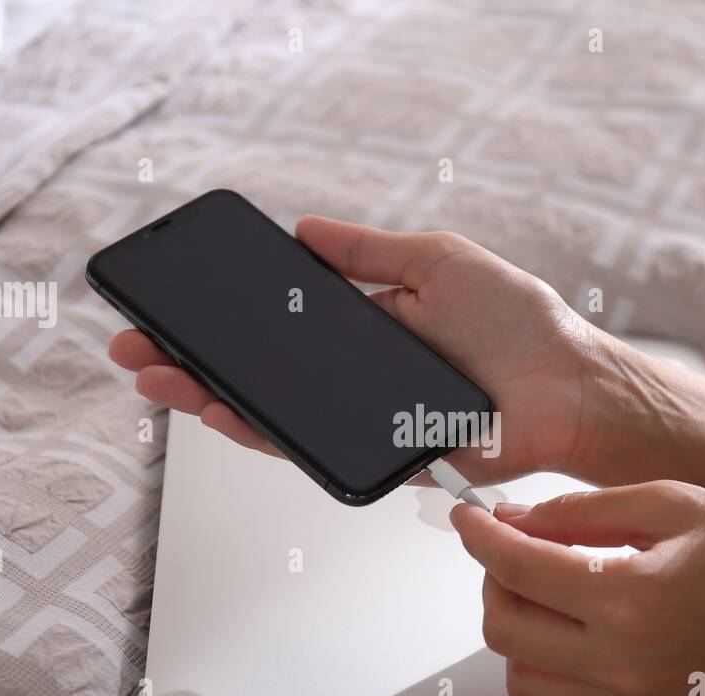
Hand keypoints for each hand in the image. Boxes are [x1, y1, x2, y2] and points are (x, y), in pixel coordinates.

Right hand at [108, 216, 621, 485]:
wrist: (568, 386)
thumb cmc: (519, 324)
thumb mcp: (437, 262)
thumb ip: (367, 253)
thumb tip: (302, 230)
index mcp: (363, 330)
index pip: (276, 328)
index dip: (222, 320)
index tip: (172, 304)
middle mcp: (352, 379)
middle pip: (257, 374)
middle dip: (191, 361)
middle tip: (136, 347)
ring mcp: (359, 420)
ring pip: (268, 415)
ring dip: (206, 398)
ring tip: (158, 378)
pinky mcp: (376, 456)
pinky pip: (309, 448)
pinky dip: (259, 431)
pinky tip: (218, 411)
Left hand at [449, 481, 704, 695]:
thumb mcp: (674, 504)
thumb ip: (583, 512)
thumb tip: (517, 520)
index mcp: (630, 598)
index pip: (517, 567)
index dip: (480, 535)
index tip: (469, 517)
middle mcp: (623, 664)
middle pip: (503, 629)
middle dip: (495, 581)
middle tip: (515, 551)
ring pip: (523, 678)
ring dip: (519, 631)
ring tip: (551, 593)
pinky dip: (555, 666)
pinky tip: (585, 630)